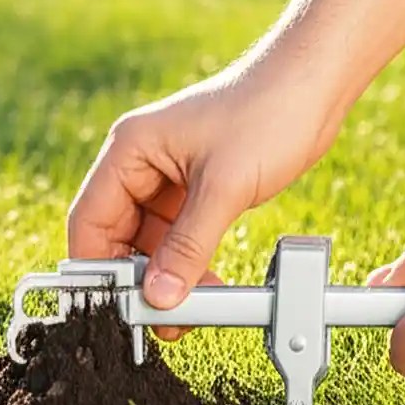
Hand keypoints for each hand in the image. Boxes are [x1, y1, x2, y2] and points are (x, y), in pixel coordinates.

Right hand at [67, 68, 341, 339]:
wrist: (314, 85)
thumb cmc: (267, 112)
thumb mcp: (224, 188)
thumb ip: (188, 246)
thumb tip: (159, 296)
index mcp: (129, 150)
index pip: (90, 221)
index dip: (97, 268)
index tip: (117, 306)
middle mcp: (141, 164)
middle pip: (116, 237)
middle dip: (137, 279)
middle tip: (159, 318)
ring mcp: (167, 178)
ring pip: (149, 243)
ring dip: (165, 277)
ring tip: (188, 309)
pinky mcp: (196, 190)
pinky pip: (178, 238)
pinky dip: (187, 264)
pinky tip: (206, 286)